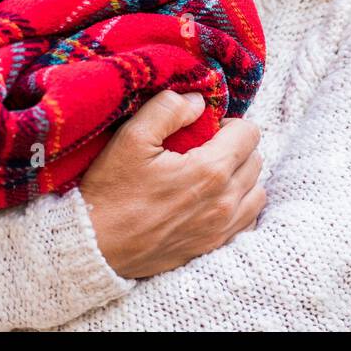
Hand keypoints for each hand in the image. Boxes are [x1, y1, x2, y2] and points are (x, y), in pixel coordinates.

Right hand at [78, 90, 265, 278]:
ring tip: (211, 174)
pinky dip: (240, 207)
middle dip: (235, 148)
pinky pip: (248, 221)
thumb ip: (168, 109)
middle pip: (255, 160)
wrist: (95, 248)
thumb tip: (198, 102)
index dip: (228, 124)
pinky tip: (214, 201)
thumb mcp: (131, 138)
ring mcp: (222, 229)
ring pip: (256, 191)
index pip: (249, 133)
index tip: (205, 129)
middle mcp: (224, 202)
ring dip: (241, 177)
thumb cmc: (111, 192)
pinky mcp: (214, 247)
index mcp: (210, 171)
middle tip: (205, 149)